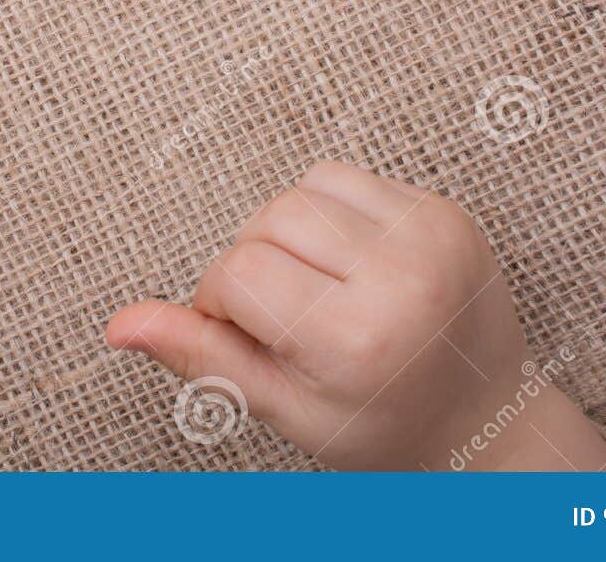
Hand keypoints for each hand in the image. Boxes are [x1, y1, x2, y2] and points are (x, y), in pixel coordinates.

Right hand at [106, 161, 605, 469]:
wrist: (486, 421)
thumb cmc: (382, 427)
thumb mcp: (287, 411)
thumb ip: (204, 359)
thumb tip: (119, 326)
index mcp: (358, 338)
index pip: (238, 275)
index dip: (220, 304)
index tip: (245, 336)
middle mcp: (402, 277)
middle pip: (268, 220)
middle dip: (253, 263)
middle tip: (280, 316)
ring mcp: (432, 236)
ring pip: (303, 190)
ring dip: (288, 231)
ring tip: (315, 286)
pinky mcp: (446, 211)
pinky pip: (350, 178)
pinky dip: (330, 213)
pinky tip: (350, 263)